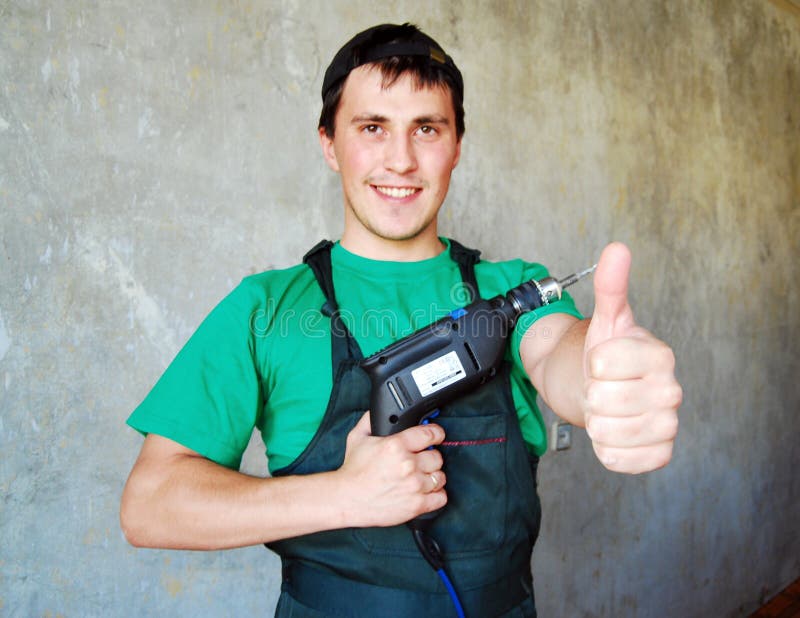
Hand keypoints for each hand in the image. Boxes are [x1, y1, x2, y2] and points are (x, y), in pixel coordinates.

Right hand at [336, 412, 446, 526]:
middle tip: (421, 460)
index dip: (435, 433)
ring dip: (432, 476)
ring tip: (421, 476)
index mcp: (396, 445)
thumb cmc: (353, 470)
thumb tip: (381, 409)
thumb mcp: (357, 437)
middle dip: (430, 457)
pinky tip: (425, 491)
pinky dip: (436, 494)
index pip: (430, 434)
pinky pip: (441, 497)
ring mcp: (414, 486)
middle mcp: (408, 465)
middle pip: (437, 456)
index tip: (435, 436)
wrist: (346, 499)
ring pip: (440, 476)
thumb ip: (371, 419)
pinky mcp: (416, 505)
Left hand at [583, 242, 681, 473]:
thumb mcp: (605, 318)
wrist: (608, 390)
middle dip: (591, 393)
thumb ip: (610, 285)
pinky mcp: (659, 454)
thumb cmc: (607, 355)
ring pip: (607, 432)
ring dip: (595, 421)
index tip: (601, 360)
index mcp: (658, 355)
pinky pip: (618, 460)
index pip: (602, 363)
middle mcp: (671, 390)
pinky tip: (613, 432)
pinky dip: (605, 449)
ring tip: (606, 407)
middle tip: (602, 386)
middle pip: (602, 400)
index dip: (591, 363)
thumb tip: (617, 249)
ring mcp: (668, 424)